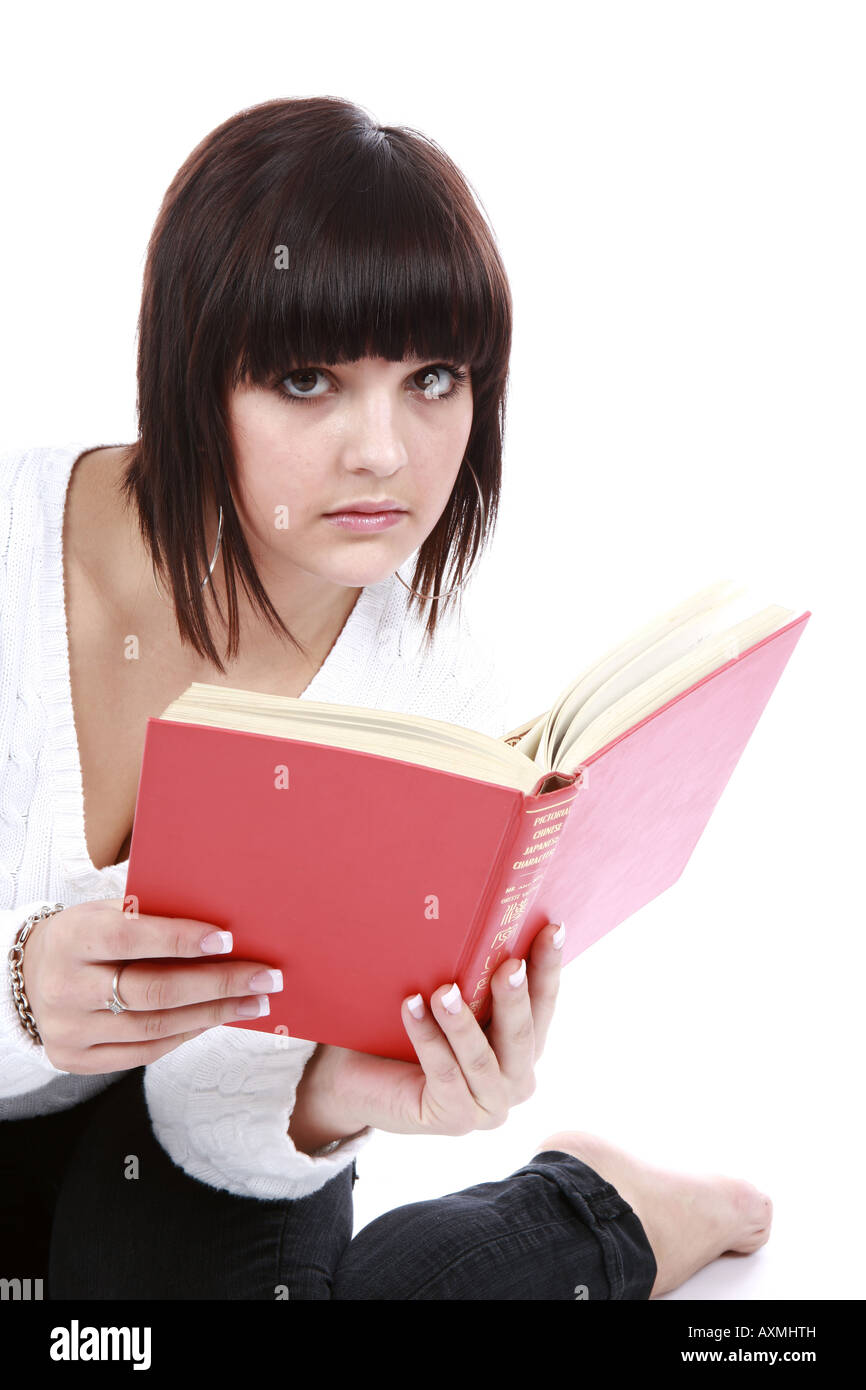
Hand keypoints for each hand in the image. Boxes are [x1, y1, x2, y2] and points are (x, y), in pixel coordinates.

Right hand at [19, 896, 285, 1073]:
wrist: (33, 973)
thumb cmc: (90, 933)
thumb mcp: (108, 911)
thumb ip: (153, 913)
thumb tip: (224, 919)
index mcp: (72, 938)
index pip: (131, 938)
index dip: (181, 939)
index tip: (229, 939)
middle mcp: (65, 988)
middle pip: (152, 991)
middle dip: (218, 984)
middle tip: (265, 977)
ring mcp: (69, 1030)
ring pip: (154, 1028)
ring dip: (214, 1014)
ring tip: (255, 1001)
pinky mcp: (75, 1059)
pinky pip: (143, 1053)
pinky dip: (187, 1033)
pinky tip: (217, 1018)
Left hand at [289, 921, 564, 1147]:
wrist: (358, 1079)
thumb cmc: (405, 1031)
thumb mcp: (449, 1002)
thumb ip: (471, 980)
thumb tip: (479, 918)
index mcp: (524, 1048)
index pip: (544, 1005)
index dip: (549, 968)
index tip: (553, 928)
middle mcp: (516, 1081)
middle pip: (523, 1036)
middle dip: (516, 997)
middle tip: (508, 963)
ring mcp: (487, 1106)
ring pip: (481, 1058)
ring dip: (462, 1022)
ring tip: (444, 989)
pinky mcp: (453, 1119)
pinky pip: (442, 1073)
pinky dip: (428, 1039)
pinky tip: (411, 1007)